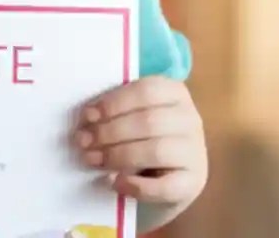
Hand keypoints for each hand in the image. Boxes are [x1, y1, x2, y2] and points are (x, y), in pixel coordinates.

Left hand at [72, 76, 206, 205]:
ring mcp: (195, 152)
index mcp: (175, 94)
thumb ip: (115, 112)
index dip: (114, 103)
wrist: (167, 176)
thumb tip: (87, 119)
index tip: (88, 115)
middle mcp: (190, 119)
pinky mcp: (192, 183)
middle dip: (109, 132)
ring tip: (92, 159)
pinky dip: (136, 186)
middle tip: (83, 141)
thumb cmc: (143, 137)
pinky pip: (165, 187)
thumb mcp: (132, 116)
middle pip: (149, 121)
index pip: (147, 91)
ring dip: (118, 156)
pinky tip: (115, 182)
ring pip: (156, 151)